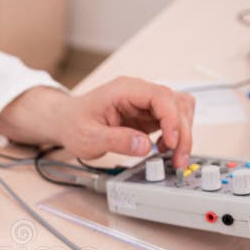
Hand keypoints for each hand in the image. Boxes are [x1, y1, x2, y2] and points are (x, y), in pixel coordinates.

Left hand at [0, 78, 194, 167]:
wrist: (66, 121)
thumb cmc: (73, 124)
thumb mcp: (88, 137)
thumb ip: (116, 140)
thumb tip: (144, 146)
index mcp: (124, 90)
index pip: (161, 96)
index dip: (172, 119)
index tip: (172, 142)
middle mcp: (139, 93)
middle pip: (177, 103)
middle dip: (183, 132)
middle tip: (178, 159)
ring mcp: (145, 103)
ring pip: (180, 110)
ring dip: (182, 133)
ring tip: (171, 155)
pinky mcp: (147, 115)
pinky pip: (172, 121)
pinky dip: (175, 135)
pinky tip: (163, 149)